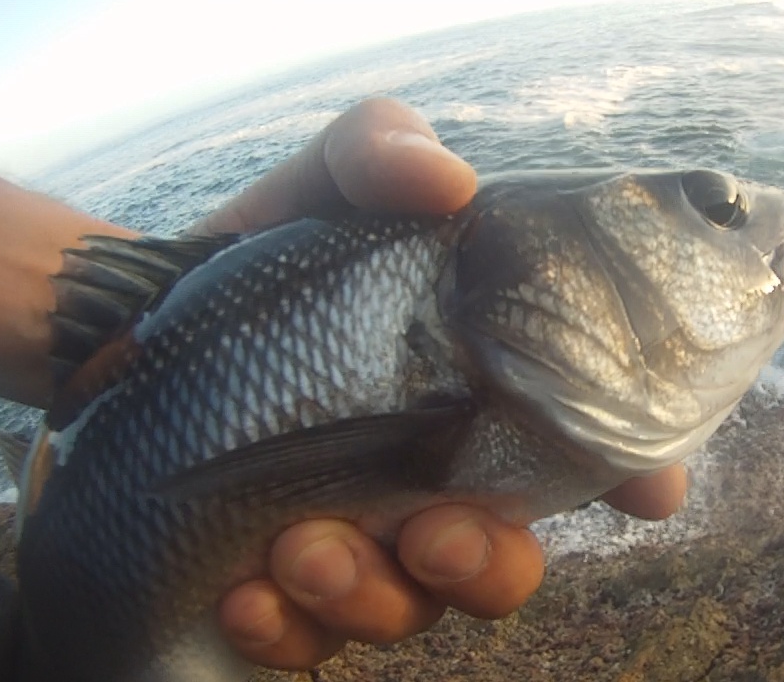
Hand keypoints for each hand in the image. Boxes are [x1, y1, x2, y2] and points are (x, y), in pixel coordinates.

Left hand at [201, 98, 689, 668]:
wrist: (133, 331)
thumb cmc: (264, 260)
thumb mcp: (321, 186)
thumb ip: (383, 151)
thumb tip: (450, 181)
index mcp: (472, 398)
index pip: (580, 450)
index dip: (633, 475)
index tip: (650, 492)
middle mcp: (432, 480)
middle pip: (507, 562)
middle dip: (488, 565)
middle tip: (432, 533)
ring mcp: (361, 545)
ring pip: (411, 610)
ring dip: (372, 595)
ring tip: (299, 547)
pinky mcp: (282, 594)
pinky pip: (308, 644)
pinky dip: (285, 630)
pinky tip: (243, 594)